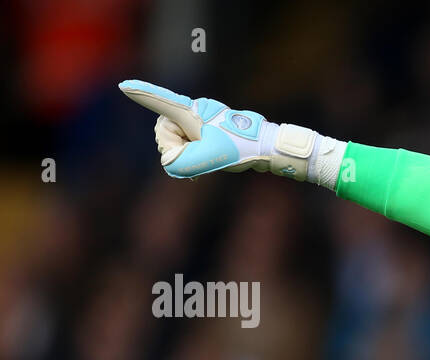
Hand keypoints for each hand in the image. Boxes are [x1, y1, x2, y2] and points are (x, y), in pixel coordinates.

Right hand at [119, 79, 334, 182]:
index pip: (161, 102)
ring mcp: (200, 119)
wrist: (266, 147)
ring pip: (177, 139)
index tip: (124, 85)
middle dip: (177, 148)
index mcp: (191, 113)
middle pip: (166, 131)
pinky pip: (189, 142)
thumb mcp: (208, 158)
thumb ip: (181, 163)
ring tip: (210, 157)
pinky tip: (203, 165)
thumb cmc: (239, 148)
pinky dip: (192, 154)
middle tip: (201, 157)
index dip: (143, 95)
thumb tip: (171, 165)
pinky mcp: (207, 128)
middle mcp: (193, 111)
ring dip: (188, 153)